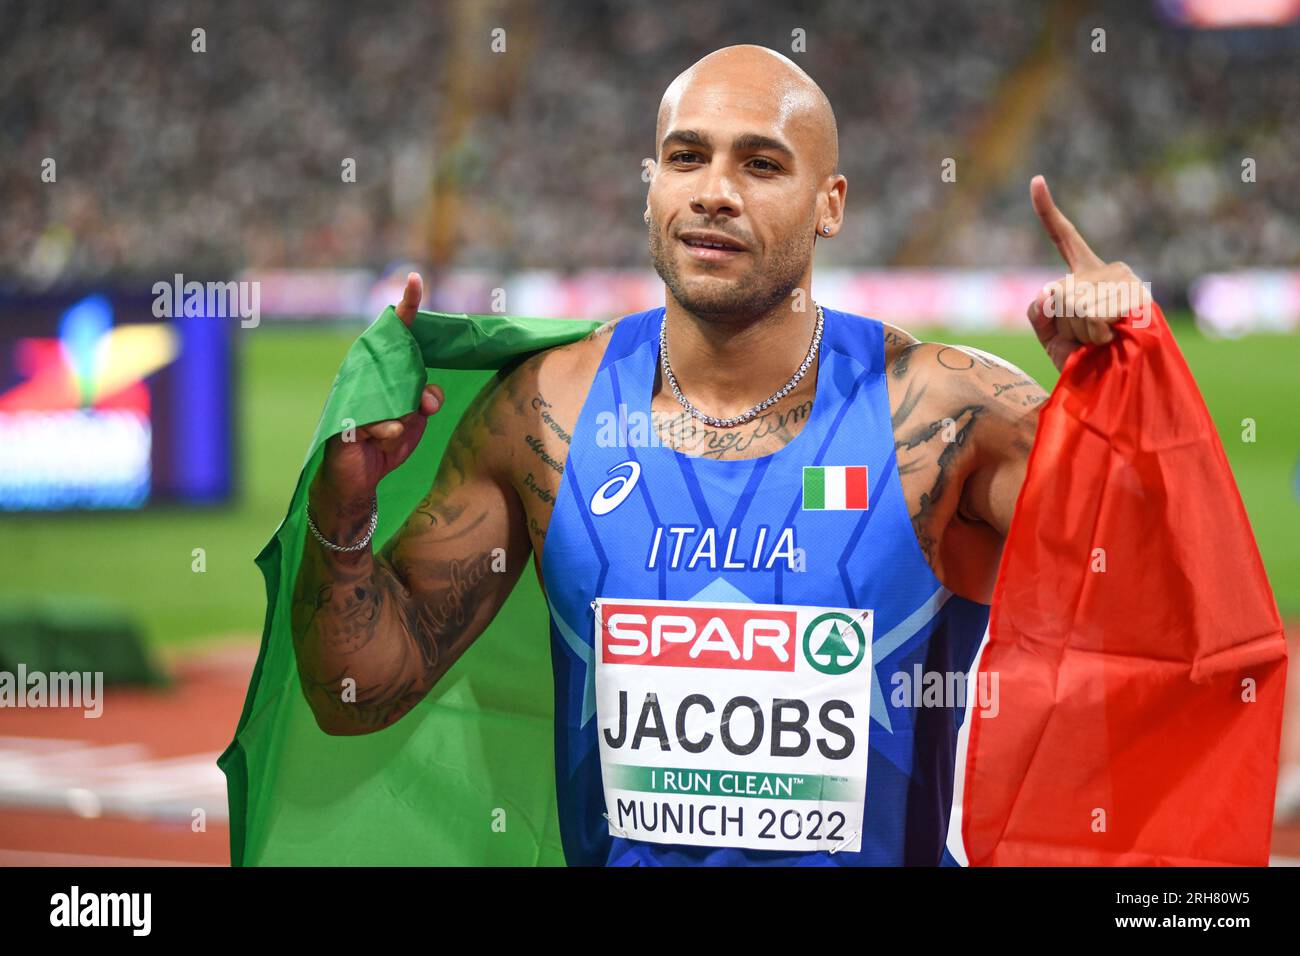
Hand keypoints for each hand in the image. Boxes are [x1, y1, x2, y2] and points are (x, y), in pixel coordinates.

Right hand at [314, 272, 442, 519]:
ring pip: (389, 390)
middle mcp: (366, 376)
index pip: (398, 334)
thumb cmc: (387, 442)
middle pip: (397, 360)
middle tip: (425, 407)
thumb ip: (426, 400)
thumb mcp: (415, 419)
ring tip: (398, 431)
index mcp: (385, 372)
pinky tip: (388, 436)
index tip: (416, 279)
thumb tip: (430, 397)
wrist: (357, 481)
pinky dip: (387, 429)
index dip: (407, 306)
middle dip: (417, 386)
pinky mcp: (344, 420)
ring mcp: (352, 396)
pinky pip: (373, 417)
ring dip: (403, 413)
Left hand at [1026, 175, 1149, 371]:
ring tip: (1102, 343)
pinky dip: (1093, 332)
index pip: (1064, 239)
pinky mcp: (1134, 292)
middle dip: (1064, 324)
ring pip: (1072, 302)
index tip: (1036, 181)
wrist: (1122, 383)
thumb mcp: (1051, 337)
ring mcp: (1123, 278)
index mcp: (1086, 275)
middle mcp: (1106, 270)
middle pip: (1058, 289)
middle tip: (1088, 341)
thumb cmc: (1088, 362)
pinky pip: (1089, 309)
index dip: (1048, 210)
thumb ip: (1038, 311)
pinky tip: (1111, 338)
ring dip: (1079, 331)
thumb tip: (1049, 291)